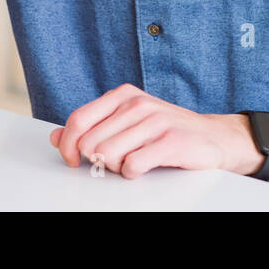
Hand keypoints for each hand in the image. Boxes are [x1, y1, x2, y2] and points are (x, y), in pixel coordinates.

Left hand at [49, 84, 260, 178]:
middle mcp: (138, 104)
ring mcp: (155, 121)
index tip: (72, 160)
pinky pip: (132, 166)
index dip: (67, 145)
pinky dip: (132, 173)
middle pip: (90, 143)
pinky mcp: (170, 141)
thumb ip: (91, 127)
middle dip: (97, 160)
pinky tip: (144, 167)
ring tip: (132, 162)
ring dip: (115, 168)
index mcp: (123, 95)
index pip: (78, 120)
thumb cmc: (166, 131)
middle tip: (115, 160)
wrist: (213, 137)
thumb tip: (55, 136)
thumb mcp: (126, 123)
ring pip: (107, 155)